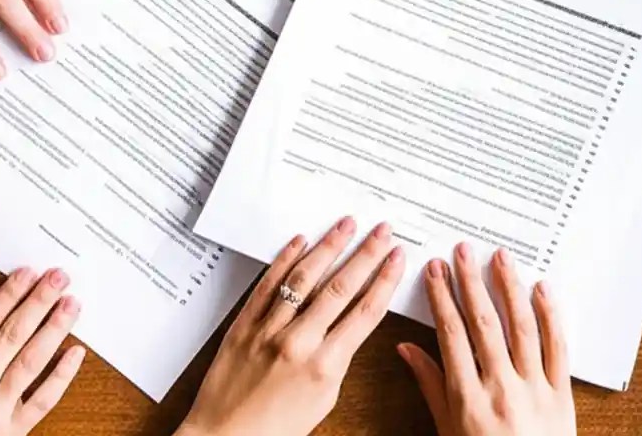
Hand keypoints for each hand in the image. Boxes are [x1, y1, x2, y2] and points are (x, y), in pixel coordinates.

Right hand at [0, 267, 84, 435]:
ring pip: (31, 362)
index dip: (8, 295)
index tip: (26, 273)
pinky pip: (43, 401)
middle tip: (59, 277)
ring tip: (71, 304)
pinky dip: (62, 376)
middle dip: (38, 302)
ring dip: (54, 329)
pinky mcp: (14, 431)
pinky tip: (76, 352)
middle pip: (12, 336)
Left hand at [178, 218, 404, 435]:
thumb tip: (348, 322)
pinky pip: (267, 284)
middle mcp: (299, 342)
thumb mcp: (324, 399)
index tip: (397, 258)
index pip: (365, 312)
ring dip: (330, 247)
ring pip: (304, 278)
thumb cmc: (276, 429)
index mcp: (326, 365)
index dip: (385, 280)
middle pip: (341, 287)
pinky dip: (285, 260)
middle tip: (382, 231)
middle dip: (366, 254)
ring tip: (346, 225)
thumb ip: (337, 358)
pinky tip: (300, 241)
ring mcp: (269, 330)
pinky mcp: (244, 324)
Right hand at [398, 245, 575, 435]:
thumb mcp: (447, 430)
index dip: (441, 298)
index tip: (434, 270)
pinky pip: (557, 348)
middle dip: (470, 283)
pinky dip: (550, 315)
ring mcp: (534, 390)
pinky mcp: (561, 395)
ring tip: (500, 258)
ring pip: (521, 327)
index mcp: (467, 399)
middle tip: (462, 251)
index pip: (451, 335)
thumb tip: (407, 349)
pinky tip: (542, 289)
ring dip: (509, 288)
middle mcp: (501, 389)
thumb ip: (430, 386)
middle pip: (484, 324)